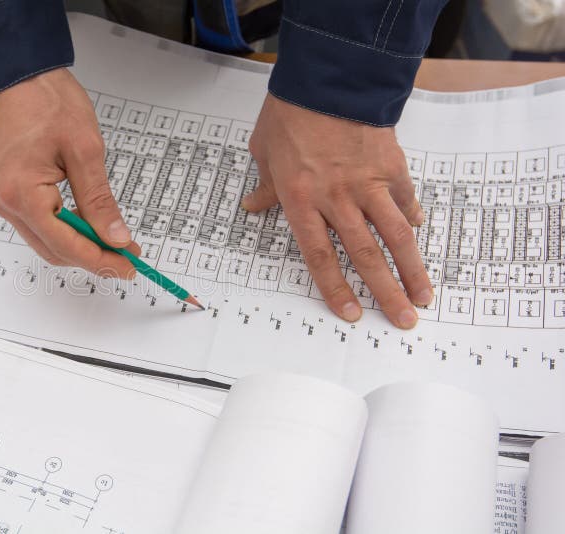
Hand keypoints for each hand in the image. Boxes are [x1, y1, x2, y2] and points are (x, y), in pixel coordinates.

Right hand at [0, 67, 139, 278]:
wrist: (12, 71)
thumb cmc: (44, 99)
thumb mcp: (85, 149)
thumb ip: (100, 200)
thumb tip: (115, 237)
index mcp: (22, 193)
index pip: (67, 245)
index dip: (101, 260)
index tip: (129, 265)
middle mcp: (4, 202)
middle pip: (53, 249)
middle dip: (91, 256)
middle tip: (127, 253)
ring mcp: (0, 198)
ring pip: (44, 239)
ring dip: (77, 244)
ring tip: (111, 238)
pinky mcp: (3, 190)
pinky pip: (36, 222)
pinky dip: (63, 228)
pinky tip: (86, 220)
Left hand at [242, 94, 432, 328]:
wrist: (326, 76)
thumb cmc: (288, 113)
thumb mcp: (264, 151)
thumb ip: (265, 186)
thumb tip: (254, 207)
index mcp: (301, 200)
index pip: (319, 256)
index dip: (335, 289)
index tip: (351, 315)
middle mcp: (336, 199)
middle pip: (364, 255)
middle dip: (384, 293)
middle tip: (402, 320)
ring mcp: (368, 183)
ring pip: (394, 235)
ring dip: (411, 268)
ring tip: (423, 296)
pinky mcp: (390, 164)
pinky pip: (404, 197)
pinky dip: (411, 215)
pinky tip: (418, 231)